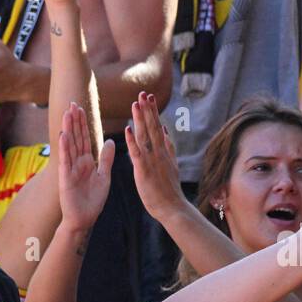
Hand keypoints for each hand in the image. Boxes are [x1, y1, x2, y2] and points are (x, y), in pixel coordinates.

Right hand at [59, 102, 114, 230]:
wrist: (84, 219)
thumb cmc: (93, 201)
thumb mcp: (104, 176)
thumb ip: (106, 159)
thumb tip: (110, 141)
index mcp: (87, 162)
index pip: (85, 138)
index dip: (83, 124)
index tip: (81, 108)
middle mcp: (77, 163)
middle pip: (76, 138)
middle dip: (75, 121)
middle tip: (73, 104)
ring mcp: (70, 170)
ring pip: (69, 145)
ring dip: (68, 129)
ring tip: (67, 113)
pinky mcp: (65, 179)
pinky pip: (65, 161)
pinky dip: (64, 148)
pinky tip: (63, 135)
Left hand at [125, 91, 182, 220]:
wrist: (173, 207)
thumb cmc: (169, 190)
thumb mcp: (171, 165)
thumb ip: (168, 147)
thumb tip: (166, 131)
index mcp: (164, 151)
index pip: (158, 128)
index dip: (153, 112)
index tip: (149, 98)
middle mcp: (159, 152)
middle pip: (153, 127)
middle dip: (148, 110)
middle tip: (143, 93)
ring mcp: (153, 160)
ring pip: (146, 135)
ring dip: (141, 119)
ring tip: (136, 103)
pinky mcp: (144, 170)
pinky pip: (137, 153)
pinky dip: (132, 140)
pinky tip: (128, 129)